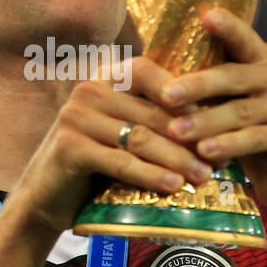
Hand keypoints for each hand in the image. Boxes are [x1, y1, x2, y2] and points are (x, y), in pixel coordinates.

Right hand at [13, 55, 216, 235]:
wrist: (46, 197)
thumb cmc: (94, 165)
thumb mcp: (121, 132)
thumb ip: (151, 118)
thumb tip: (213, 121)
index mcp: (104, 79)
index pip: (146, 70)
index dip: (181, 89)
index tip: (213, 113)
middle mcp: (88, 90)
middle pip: (150, 111)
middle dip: (189, 136)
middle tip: (221, 158)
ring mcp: (76, 117)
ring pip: (139, 137)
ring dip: (176, 158)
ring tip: (203, 176)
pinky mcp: (70, 147)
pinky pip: (121, 161)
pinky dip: (151, 174)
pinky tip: (174, 186)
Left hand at [157, 7, 266, 215]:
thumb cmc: (248, 137)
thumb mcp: (230, 106)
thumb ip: (208, 87)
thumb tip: (150, 70)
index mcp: (265, 62)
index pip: (244, 39)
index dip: (228, 26)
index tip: (205, 15)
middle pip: (234, 76)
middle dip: (197, 85)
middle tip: (165, 95)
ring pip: (241, 111)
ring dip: (205, 121)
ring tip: (175, 132)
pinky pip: (256, 138)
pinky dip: (229, 145)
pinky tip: (204, 153)